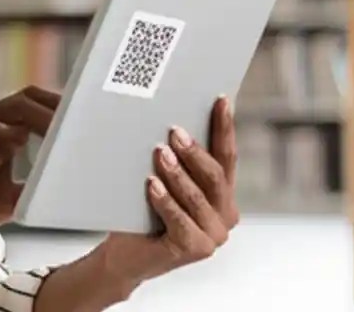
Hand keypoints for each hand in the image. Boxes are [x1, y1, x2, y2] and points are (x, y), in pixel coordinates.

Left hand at [95, 96, 239, 290]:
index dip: (225, 128)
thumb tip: (169, 123)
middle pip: (216, 176)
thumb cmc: (143, 213)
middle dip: (195, 151)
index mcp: (222, 194)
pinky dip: (165, 200)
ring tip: (160, 152)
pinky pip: (180, 220)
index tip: (220, 100)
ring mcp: (213, 235)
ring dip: (178, 173)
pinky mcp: (196, 249)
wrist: (126, 254)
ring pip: (198, 197)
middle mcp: (225, 214)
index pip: (227, 156)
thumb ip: (174, 160)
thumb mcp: (163, 181)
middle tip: (174, 131)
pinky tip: (152, 184)